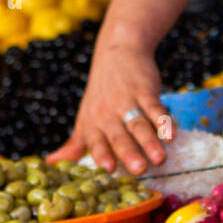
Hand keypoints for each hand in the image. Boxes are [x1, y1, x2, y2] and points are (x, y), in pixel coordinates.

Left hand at [47, 42, 168, 174]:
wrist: (117, 52)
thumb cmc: (102, 93)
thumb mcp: (86, 118)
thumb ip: (75, 144)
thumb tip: (51, 163)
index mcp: (93, 124)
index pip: (96, 141)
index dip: (102, 154)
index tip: (108, 169)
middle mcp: (108, 114)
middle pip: (119, 136)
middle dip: (129, 153)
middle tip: (140, 170)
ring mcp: (126, 101)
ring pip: (138, 124)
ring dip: (150, 141)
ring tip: (160, 159)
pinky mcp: (144, 90)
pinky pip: (154, 107)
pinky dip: (164, 121)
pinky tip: (171, 134)